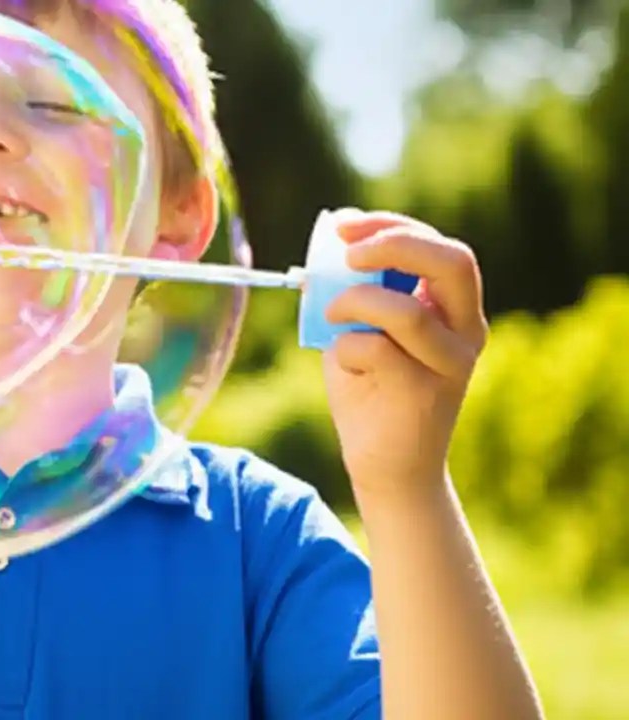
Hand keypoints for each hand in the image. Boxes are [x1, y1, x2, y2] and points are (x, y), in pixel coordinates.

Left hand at [321, 210, 489, 496]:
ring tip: (332, 317)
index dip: (392, 226)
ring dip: (353, 303)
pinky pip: (376, 350)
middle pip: (452, 262)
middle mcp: (465, 331)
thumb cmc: (370, 392)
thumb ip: (356, 292)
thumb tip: (328, 248)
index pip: (440, 248)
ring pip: (404, 311)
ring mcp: (451, 364)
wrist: (386, 467)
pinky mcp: (425, 394)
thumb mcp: (360, 330)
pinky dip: (346, 348)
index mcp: (454, 309)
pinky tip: (347, 367)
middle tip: (347, 253)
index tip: (344, 225)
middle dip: (394, 243)